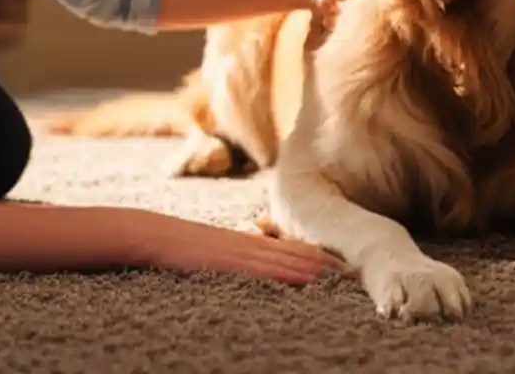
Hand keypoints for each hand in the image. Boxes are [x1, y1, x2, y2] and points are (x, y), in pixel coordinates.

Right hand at [138, 211, 347, 284]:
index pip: (294, 248)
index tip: (345, 266)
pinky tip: (307, 279)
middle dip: (328, 264)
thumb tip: (259, 271)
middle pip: (299, 253)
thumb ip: (240, 257)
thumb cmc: (183, 247)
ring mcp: (244, 252)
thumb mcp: (218, 251)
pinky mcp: (233, 262)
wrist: (157, 235)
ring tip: (343, 277)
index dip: (321, 256)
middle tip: (357, 274)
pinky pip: (267, 269)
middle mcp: (253, 245)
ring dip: (317, 269)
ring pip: (289, 260)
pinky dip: (290, 274)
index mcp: (252, 243)